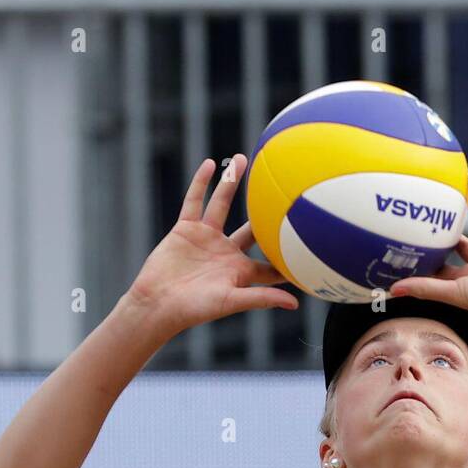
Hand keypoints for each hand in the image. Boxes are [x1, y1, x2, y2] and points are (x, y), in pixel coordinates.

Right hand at [126, 155, 297, 338]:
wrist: (158, 303)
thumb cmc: (196, 309)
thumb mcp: (232, 301)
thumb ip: (262, 298)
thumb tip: (296, 303)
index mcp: (240, 271)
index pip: (270, 264)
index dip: (288, 257)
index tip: (309, 243)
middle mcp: (226, 252)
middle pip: (251, 228)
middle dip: (265, 212)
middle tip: (282, 191)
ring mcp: (206, 238)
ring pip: (222, 204)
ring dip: (231, 182)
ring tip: (244, 158)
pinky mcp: (186, 229)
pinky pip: (194, 201)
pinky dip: (201, 183)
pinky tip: (209, 164)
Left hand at [388, 166, 467, 326]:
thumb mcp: (453, 293)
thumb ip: (424, 288)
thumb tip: (391, 290)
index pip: (444, 268)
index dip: (429, 259)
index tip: (410, 247)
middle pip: (460, 242)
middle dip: (446, 229)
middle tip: (428, 213)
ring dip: (466, 202)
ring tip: (453, 184)